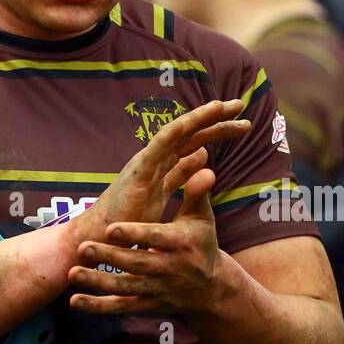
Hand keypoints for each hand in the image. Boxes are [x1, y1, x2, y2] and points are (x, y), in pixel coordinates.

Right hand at [67, 98, 248, 247]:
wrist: (101, 238)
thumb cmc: (129, 219)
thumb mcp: (163, 194)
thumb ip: (181, 175)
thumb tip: (203, 155)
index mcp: (164, 165)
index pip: (196, 143)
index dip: (218, 131)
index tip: (243, 124)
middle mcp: (156, 158)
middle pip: (190, 133)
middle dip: (216, 119)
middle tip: (241, 106)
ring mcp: (146, 162)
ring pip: (176, 133)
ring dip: (198, 118)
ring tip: (223, 106)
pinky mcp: (138, 171)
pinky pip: (156, 147)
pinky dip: (172, 132)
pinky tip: (189, 122)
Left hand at [68, 165, 225, 315]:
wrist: (211, 288)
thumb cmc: (201, 243)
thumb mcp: (202, 219)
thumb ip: (197, 194)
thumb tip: (206, 170)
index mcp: (180, 244)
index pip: (155, 238)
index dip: (134, 234)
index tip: (111, 228)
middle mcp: (168, 269)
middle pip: (135, 264)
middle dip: (109, 257)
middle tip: (83, 247)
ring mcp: (156, 290)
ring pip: (125, 287)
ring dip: (98, 282)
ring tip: (73, 273)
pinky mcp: (146, 305)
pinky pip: (120, 307)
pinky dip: (98, 306)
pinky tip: (74, 301)